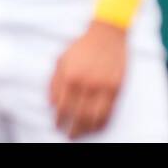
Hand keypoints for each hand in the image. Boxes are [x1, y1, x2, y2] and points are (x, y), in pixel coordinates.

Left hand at [50, 19, 127, 139]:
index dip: (59, 121)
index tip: (57, 126)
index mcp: (70, 77)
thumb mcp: (62, 59)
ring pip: (94, 118)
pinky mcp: (116, 86)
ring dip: (87, 130)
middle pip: (78, 117)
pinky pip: (109, 111)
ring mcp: (103, 86)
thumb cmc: (83, 45)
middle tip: (69, 135)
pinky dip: (102, 122)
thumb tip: (50, 104)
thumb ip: (54, 83)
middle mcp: (87, 83)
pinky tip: (97, 126)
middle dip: (72, 130)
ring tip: (82, 133)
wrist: (108, 32)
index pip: (62, 108)